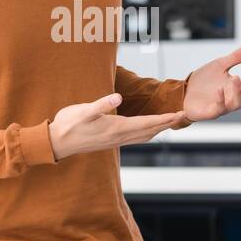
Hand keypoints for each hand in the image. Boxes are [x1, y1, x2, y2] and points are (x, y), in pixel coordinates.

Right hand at [48, 93, 185, 159]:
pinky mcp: (110, 140)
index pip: (147, 123)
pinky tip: (147, 129)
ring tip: (170, 122)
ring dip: (159, 129)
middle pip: (150, 131)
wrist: (57, 142)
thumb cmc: (68, 124)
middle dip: (167, 124)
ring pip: (144, 136)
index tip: (179, 114)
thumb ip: (101, 104)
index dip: (164, 119)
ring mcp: (115, 140)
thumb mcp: (83, 111)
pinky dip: (147, 132)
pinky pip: (135, 137)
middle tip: (183, 116)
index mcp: (116, 128)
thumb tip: (117, 97)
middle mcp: (119, 136)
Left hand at [181, 43, 240, 122]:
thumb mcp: (221, 65)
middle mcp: (233, 97)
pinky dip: (221, 100)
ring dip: (238, 92)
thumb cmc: (203, 81)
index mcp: (238, 86)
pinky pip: (218, 108)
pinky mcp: (210, 112)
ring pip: (236, 103)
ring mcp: (223, 106)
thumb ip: (237, 57)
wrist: (183, 92)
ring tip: (235, 78)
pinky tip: (220, 91)